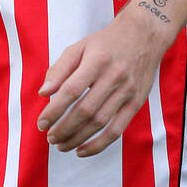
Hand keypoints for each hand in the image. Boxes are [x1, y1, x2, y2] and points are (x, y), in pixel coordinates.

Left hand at [36, 8, 165, 156]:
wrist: (144, 35)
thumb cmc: (106, 42)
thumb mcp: (80, 47)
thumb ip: (60, 69)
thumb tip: (43, 93)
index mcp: (97, 61)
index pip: (71, 91)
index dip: (54, 110)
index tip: (41, 123)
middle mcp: (114, 77)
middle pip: (85, 110)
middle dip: (64, 128)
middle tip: (49, 138)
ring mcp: (127, 92)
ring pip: (100, 123)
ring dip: (77, 138)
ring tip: (61, 146)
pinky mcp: (136, 103)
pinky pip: (117, 130)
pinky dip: (99, 144)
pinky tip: (82, 150)